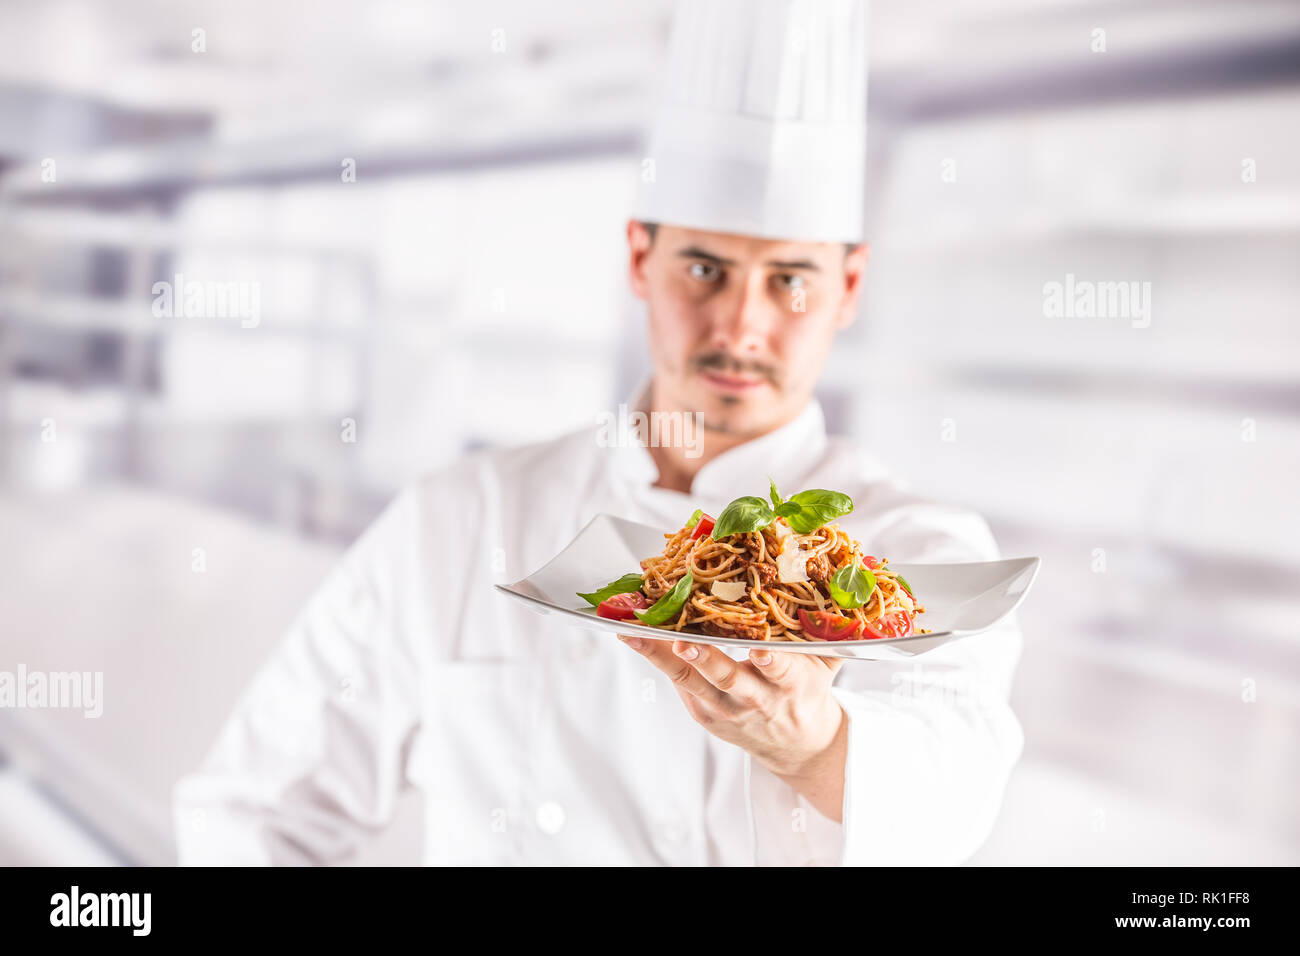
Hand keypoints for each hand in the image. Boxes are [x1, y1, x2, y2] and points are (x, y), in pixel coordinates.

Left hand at [617, 634, 847, 820]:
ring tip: (636, 636)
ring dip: (662, 657)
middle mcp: (755, 699)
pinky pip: (677, 683)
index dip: (770, 662)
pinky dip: (656, 659)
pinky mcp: (703, 713)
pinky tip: (634, 637)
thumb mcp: (826, 665)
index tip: (759, 650)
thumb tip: (841, 588)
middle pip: (727, 678)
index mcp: (791, 684)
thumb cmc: (808, 691)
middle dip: (705, 659)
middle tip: (684, 642)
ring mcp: (725, 709)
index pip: (782, 672)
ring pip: (690, 682)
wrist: (797, 747)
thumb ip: (830, 633)